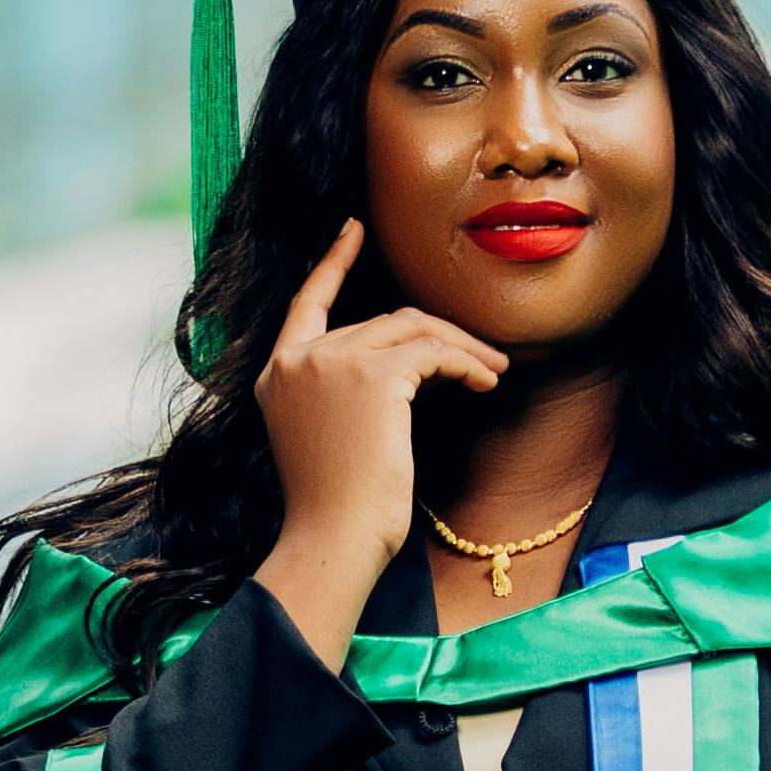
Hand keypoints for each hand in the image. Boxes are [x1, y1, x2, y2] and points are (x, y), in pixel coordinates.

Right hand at [251, 217, 501, 664]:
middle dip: (439, 336)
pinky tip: (486, 382)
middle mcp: (297, 360)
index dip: (332, 264)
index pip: (306, 304)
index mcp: (277, 375)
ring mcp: (330, 363)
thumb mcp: (329, 440)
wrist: (332, 541)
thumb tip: (412, 366)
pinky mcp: (371, 376)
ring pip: (411, 330)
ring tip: (493, 372)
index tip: (353, 230)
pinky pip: (431, 352)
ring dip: (461, 349)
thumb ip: (343, 395)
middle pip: (381, 322)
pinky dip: (465, 363)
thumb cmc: (336, 510)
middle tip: (483, 359)